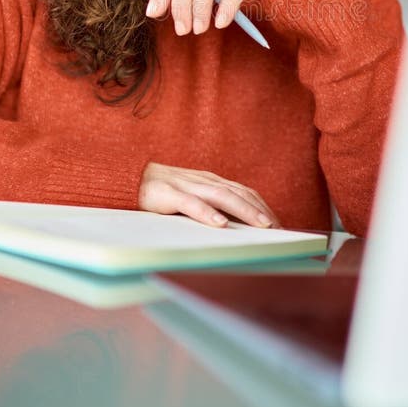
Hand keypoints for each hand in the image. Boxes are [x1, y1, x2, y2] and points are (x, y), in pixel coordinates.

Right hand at [138, 162, 280, 228]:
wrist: (129, 178)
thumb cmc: (164, 191)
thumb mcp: (192, 195)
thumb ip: (211, 204)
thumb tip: (235, 225)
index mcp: (211, 181)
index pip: (244, 192)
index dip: (262, 206)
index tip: (278, 224)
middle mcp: (204, 181)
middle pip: (239, 193)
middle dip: (260, 211)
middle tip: (277, 228)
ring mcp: (187, 185)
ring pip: (222, 196)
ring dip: (244, 211)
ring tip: (260, 225)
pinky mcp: (168, 194)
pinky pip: (191, 203)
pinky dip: (207, 213)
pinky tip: (220, 223)